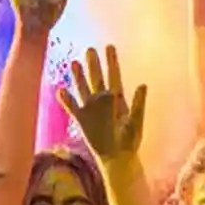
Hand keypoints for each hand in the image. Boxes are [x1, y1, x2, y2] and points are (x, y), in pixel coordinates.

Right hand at [57, 45, 146, 162]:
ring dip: (78, 77)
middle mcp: (103, 100)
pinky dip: (66, 99)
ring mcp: (91, 109)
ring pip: (83, 88)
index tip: (109, 46)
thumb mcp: (136, 121)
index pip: (114, 76)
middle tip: (90, 50)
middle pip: (97, 78)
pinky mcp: (81, 119)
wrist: (117, 157)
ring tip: (74, 63)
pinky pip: (72, 107)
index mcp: (118, 99)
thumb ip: (139, 103)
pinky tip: (61, 90)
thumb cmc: (130, 140)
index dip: (112, 61)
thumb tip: (143, 84)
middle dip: (93, 64)